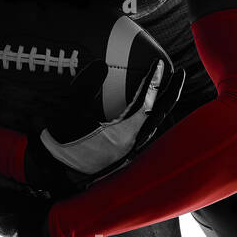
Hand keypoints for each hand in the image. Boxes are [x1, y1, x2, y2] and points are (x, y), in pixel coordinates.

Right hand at [35, 60, 184, 176]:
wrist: (57, 172)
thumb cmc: (63, 143)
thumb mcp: (71, 111)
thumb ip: (86, 86)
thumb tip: (100, 65)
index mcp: (123, 133)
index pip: (146, 102)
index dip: (154, 81)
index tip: (159, 63)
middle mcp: (132, 143)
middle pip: (159, 114)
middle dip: (171, 92)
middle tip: (180, 73)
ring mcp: (130, 150)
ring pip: (155, 124)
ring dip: (163, 105)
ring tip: (168, 88)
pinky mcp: (124, 153)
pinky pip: (145, 131)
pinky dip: (151, 116)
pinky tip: (148, 108)